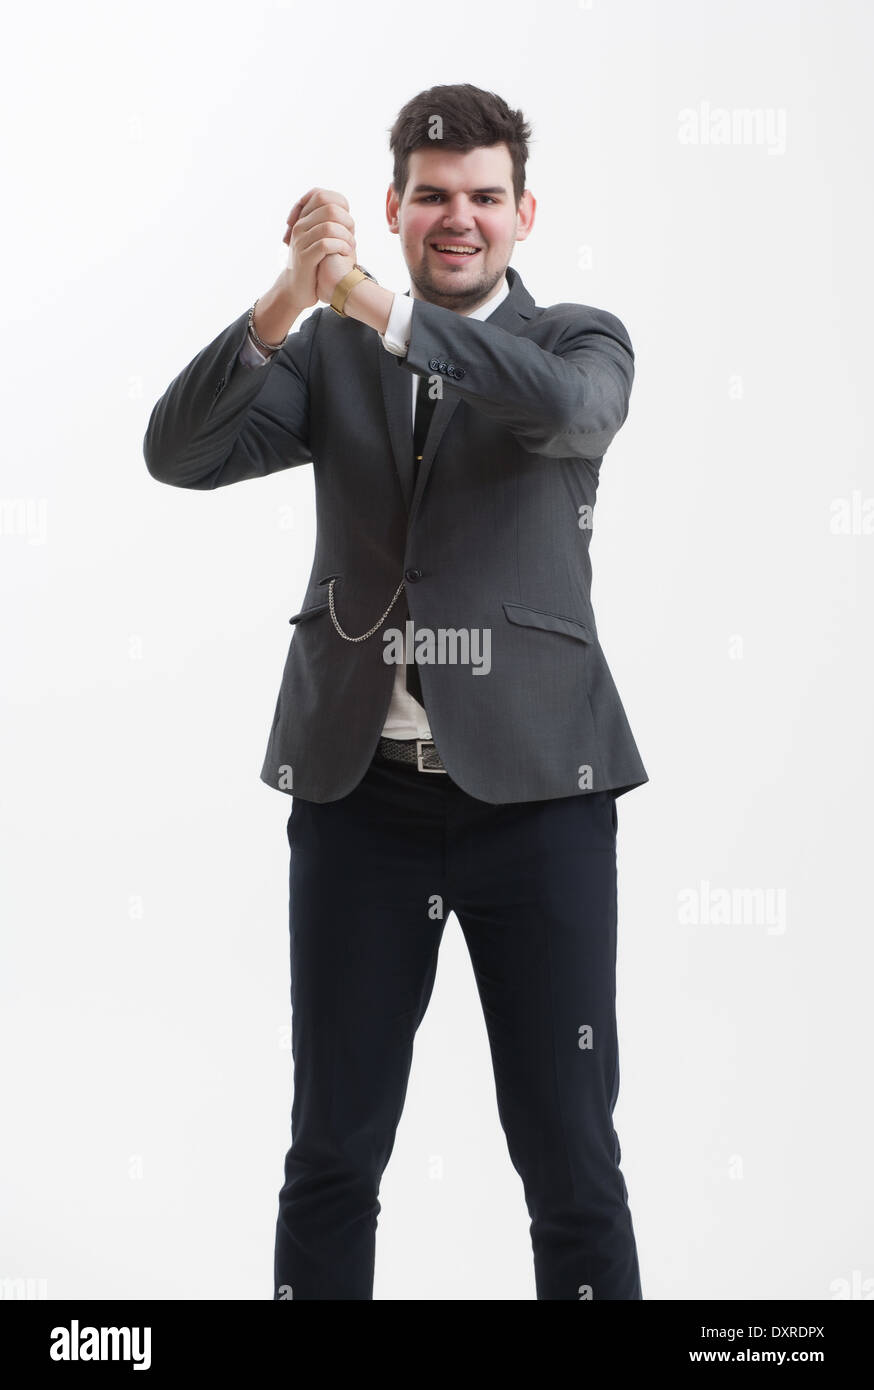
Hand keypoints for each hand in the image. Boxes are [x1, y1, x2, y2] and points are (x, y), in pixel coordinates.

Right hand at [282, 187, 355, 308]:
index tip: (346, 222)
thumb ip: (329, 223)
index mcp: (303, 218)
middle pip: (329, 208)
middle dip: (347, 221)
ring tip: (350, 247)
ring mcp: (300, 241)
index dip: (340, 204)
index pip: (321, 195)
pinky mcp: (305, 258)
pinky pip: (326, 244)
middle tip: (352, 235)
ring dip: (346, 236)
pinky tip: (346, 253)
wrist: (298, 289)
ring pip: (329, 226)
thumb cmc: (315, 264)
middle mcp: (299, 226)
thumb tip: (345, 210)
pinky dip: (341, 247)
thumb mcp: (320, 239)